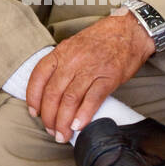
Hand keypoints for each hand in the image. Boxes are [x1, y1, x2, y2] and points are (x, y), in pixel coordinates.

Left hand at [25, 9, 155, 141]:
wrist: (130, 30)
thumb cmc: (103, 39)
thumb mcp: (75, 45)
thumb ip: (63, 65)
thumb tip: (53, 93)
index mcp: (62, 52)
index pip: (39, 77)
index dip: (33, 98)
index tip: (35, 113)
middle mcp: (73, 60)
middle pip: (53, 93)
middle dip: (49, 117)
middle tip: (51, 131)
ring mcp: (91, 68)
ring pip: (70, 100)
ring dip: (64, 121)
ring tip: (63, 135)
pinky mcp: (109, 77)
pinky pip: (92, 99)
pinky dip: (84, 115)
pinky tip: (78, 126)